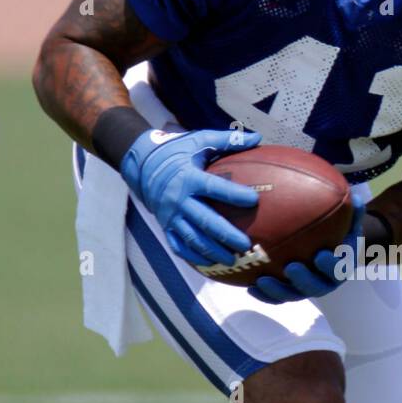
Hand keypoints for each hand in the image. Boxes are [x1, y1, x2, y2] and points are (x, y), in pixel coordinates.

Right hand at [120, 127, 261, 266]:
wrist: (143, 165)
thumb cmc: (178, 151)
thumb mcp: (200, 140)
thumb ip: (228, 140)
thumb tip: (258, 137)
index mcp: (189, 177)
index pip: (213, 187)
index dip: (233, 194)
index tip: (254, 200)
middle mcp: (179, 200)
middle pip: (204, 221)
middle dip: (225, 235)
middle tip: (245, 245)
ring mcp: (171, 216)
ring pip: (193, 238)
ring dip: (212, 251)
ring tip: (233, 261)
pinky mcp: (166, 226)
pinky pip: (179, 246)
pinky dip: (194, 257)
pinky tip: (211, 265)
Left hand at [249, 191, 366, 303]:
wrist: (329, 250)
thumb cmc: (338, 233)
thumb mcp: (348, 223)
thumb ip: (352, 213)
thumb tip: (355, 198)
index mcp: (341, 268)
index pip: (339, 269)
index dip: (331, 265)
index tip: (320, 254)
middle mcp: (324, 283)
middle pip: (316, 287)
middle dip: (303, 280)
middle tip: (291, 267)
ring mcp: (305, 290)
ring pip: (293, 295)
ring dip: (278, 290)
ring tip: (262, 280)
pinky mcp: (289, 293)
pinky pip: (276, 298)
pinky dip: (264, 295)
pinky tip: (250, 286)